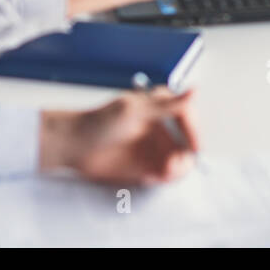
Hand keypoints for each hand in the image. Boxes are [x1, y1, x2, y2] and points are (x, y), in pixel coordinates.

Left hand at [40, 88, 198, 183]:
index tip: (195, 146)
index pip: (187, 116)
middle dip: (184, 157)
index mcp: (159, 108)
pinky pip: (165, 176)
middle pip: (186, 144)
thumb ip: (167, 104)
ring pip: (178, 162)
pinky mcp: (146, 167)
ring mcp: (153, 148)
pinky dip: (161, 179)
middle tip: (171, 165)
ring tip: (159, 174)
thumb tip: (193, 90)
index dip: (193, 132)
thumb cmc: (98, 122)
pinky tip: (147, 177)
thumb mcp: (134, 110)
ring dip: (175, 170)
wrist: (74, 146)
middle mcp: (159, 128)